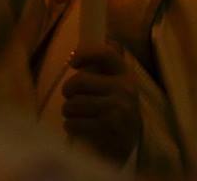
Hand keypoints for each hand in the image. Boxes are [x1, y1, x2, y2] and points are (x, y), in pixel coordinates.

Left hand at [61, 41, 140, 164]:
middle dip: (68, 91)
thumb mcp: (114, 84)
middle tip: (69, 97)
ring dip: (68, 110)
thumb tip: (74, 53)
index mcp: (125, 74)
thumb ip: (101, 66)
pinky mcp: (109, 128)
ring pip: (74, 103)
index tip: (72, 62)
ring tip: (73, 114)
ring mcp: (118, 108)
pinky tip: (74, 126)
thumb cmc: (115, 108)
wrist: (129, 143)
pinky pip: (75, 122)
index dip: (85, 53)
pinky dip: (70, 125)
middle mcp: (125, 89)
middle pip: (80, 81)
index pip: (106, 53)